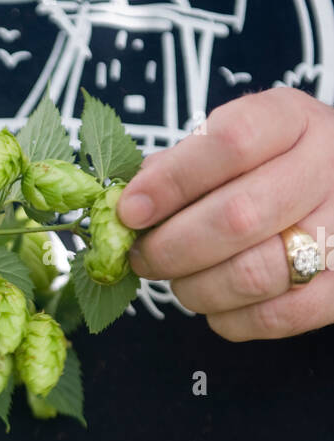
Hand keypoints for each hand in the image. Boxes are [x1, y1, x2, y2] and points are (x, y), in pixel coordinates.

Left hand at [116, 88, 332, 340]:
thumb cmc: (271, 167)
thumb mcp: (235, 140)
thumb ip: (181, 165)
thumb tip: (126, 205)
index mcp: (293, 120)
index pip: (230, 142)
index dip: (171, 181)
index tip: (129, 210)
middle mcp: (328, 169)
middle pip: (237, 216)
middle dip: (171, 247)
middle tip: (142, 258)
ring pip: (253, 275)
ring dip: (196, 288)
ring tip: (180, 281)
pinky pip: (276, 317)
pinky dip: (230, 320)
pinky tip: (216, 306)